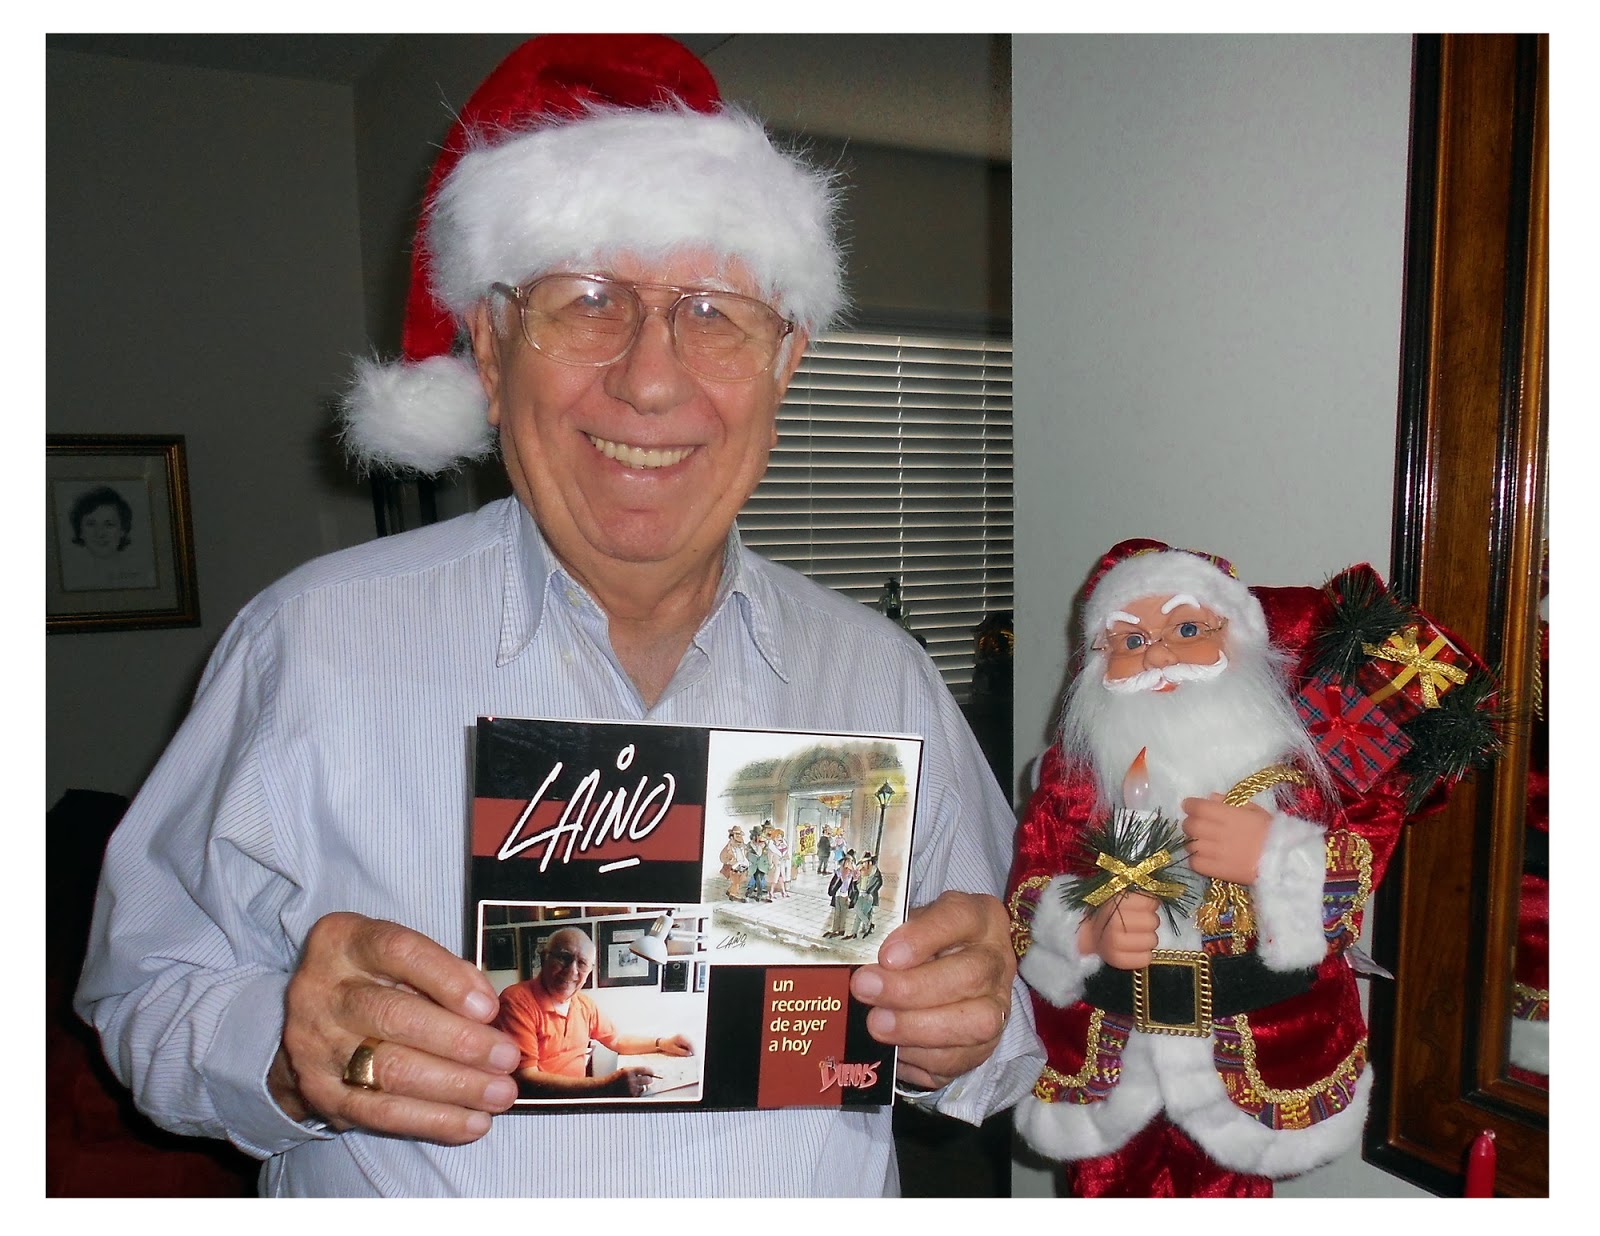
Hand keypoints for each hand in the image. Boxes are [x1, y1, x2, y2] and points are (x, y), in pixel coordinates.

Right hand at [272, 912, 519, 1144]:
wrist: (312, 1021)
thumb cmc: (374, 980)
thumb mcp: (399, 959)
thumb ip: (441, 972)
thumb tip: (487, 1010)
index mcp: (342, 940)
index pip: (399, 951)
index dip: (447, 979)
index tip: (489, 1008)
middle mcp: (320, 990)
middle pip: (394, 1016)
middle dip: (460, 1041)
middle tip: (506, 1058)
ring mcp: (315, 1044)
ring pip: (391, 1070)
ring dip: (455, 1086)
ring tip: (500, 1093)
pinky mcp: (320, 1092)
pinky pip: (381, 1112)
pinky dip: (433, 1120)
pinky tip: (472, 1122)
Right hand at [611, 1066, 658, 1096]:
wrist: (603, 1089)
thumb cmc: (613, 1079)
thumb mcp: (623, 1071)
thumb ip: (634, 1071)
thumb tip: (647, 1074)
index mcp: (628, 1071)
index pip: (644, 1070)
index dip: (650, 1071)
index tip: (652, 1073)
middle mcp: (630, 1080)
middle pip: (647, 1079)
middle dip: (649, 1079)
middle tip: (649, 1079)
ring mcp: (631, 1089)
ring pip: (643, 1088)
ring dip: (642, 1087)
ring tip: (636, 1086)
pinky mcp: (630, 1097)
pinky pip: (638, 1094)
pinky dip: (637, 1093)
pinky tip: (631, 1091)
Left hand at [656, 1034, 693, 1057]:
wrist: (661, 1043)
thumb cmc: (666, 1046)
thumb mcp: (673, 1050)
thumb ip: (681, 1052)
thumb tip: (689, 1054)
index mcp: (680, 1037)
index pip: (689, 1043)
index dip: (692, 1049)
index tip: (693, 1054)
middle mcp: (682, 1036)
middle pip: (690, 1043)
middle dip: (691, 1049)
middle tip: (692, 1055)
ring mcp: (682, 1037)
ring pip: (689, 1044)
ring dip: (689, 1049)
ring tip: (688, 1055)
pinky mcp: (681, 1040)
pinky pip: (686, 1044)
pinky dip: (686, 1048)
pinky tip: (685, 1052)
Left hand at [849, 890, 1014, 1090]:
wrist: (945, 971)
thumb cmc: (921, 943)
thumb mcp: (907, 923)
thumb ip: (889, 936)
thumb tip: (859, 963)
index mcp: (980, 917)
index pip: (958, 918)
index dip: (923, 938)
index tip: (886, 955)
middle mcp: (997, 961)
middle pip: (969, 976)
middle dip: (912, 988)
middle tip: (866, 990)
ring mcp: (998, 1006)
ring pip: (975, 1024)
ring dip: (918, 1028)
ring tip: (876, 1024)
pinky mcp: (985, 1046)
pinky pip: (960, 1059)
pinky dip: (922, 1057)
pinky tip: (893, 1048)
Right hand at [1078, 890, 1158, 968]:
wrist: (1090, 932)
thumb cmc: (1109, 911)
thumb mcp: (1120, 894)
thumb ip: (1138, 893)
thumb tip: (1158, 897)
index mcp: (1114, 900)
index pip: (1151, 902)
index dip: (1149, 903)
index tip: (1140, 905)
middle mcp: (1113, 921)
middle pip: (1153, 921)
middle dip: (1149, 920)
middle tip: (1138, 921)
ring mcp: (1113, 942)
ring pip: (1152, 940)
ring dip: (1147, 937)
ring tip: (1136, 934)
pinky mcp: (1116, 960)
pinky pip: (1146, 958)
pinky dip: (1144, 954)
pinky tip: (1136, 948)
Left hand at [1181, 793, 1270, 883]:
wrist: (1286, 862)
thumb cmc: (1273, 833)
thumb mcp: (1255, 810)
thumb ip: (1231, 802)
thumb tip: (1210, 798)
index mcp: (1230, 815)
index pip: (1198, 807)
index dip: (1190, 805)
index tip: (1189, 806)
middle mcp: (1220, 832)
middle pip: (1191, 825)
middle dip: (1189, 823)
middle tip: (1195, 825)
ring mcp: (1218, 853)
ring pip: (1190, 844)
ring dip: (1192, 841)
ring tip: (1201, 842)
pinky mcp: (1219, 871)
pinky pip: (1195, 863)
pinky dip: (1195, 859)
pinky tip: (1203, 857)